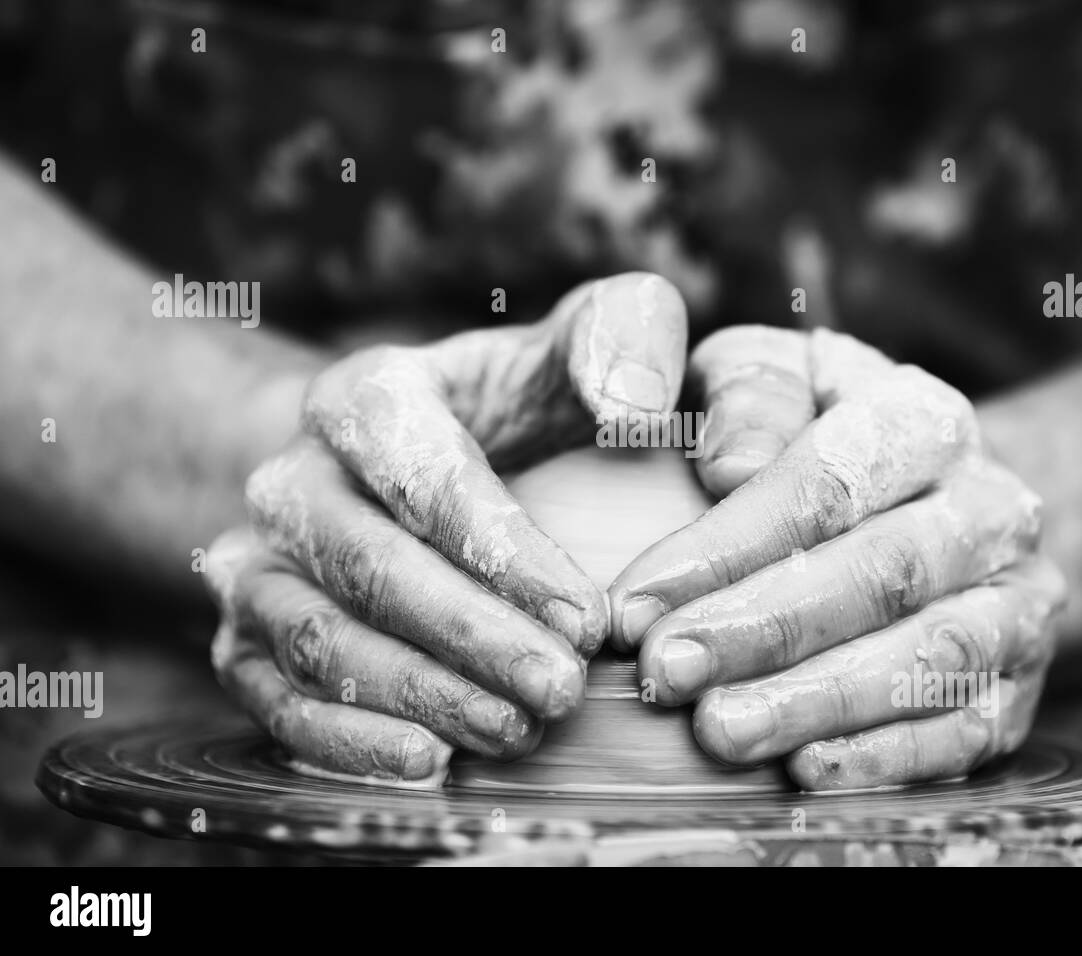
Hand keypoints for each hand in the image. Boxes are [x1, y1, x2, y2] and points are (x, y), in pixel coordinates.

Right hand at [205, 273, 686, 782]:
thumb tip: (637, 404)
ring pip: (322, 639)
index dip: (507, 555)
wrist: (374, 457)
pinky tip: (427, 761)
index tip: (588, 619)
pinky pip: (277, 697)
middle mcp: (294, 479)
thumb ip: (616, 339)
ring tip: (516, 731)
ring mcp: (260, 562)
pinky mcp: (244, 634)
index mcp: (365, 397)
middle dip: (472, 638)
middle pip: (373, 568)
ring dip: (421, 695)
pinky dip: (346, 739)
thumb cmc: (495, 407)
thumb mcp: (556, 352)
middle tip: (563, 690)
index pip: (427, 477)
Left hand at [610, 326, 1065, 789]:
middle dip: (763, 631)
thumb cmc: (824, 433)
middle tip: (665, 674)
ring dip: (817, 702)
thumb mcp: (780, 377)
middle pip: (883, 574)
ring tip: (721, 731)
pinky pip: (965, 731)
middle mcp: (993, 509)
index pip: (829, 483)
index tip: (635, 603)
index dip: (728, 547)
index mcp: (929, 421)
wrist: (939, 500)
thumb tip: (729, 465)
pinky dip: (886, 758)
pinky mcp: (1020, 684)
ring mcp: (1017, 602)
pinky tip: (805, 772)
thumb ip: (750, 394)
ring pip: (930, 660)